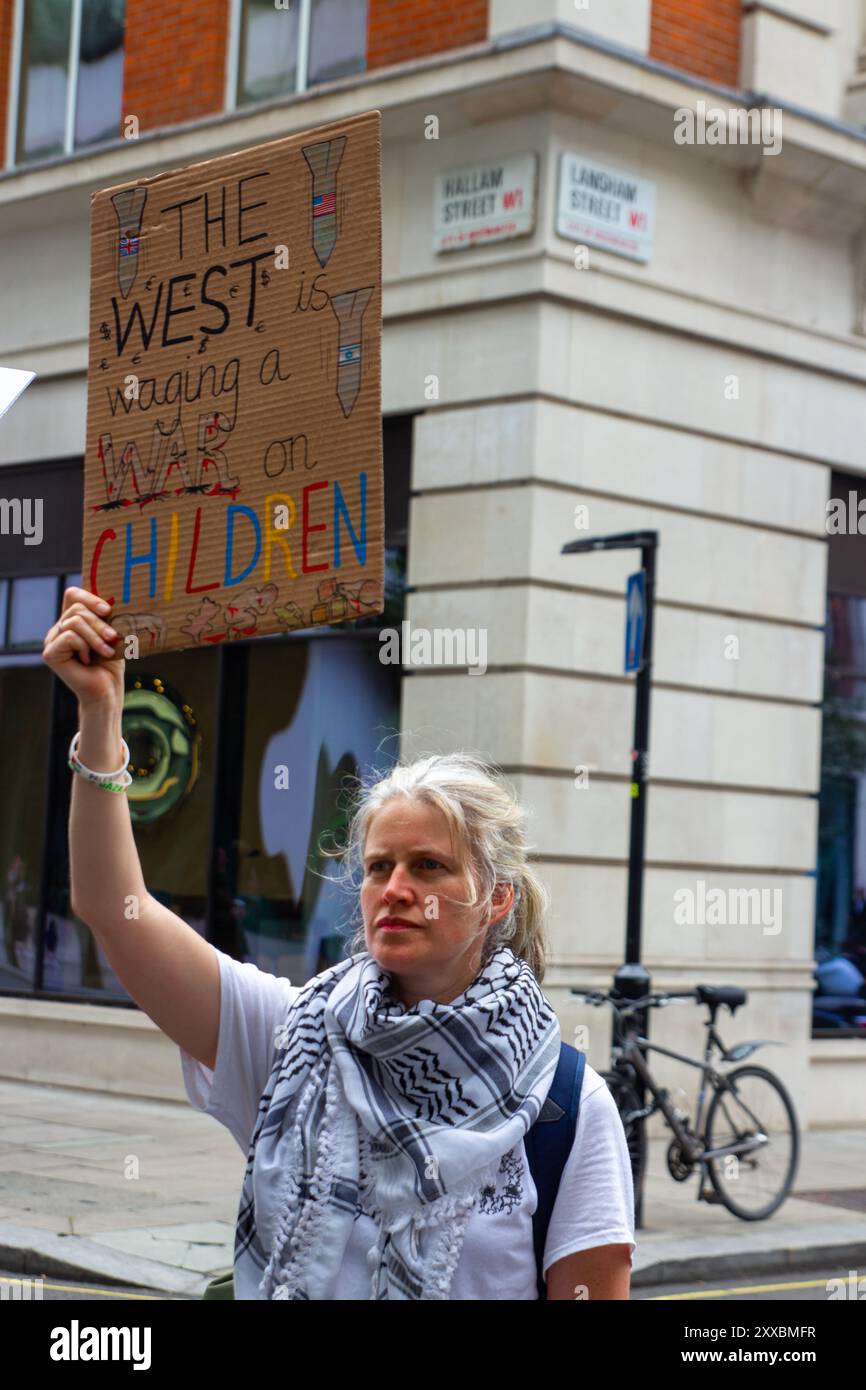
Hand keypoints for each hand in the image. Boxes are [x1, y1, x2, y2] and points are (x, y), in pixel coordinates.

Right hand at [42, 587, 124, 708]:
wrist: (106, 691)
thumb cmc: (110, 664)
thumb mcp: (111, 634)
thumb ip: (105, 617)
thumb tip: (111, 598)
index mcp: (71, 621)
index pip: (73, 595)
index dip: (89, 597)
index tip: (108, 610)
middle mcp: (58, 629)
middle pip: (76, 608)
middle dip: (99, 622)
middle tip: (114, 637)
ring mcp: (52, 641)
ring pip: (74, 622)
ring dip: (96, 636)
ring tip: (107, 651)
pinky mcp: (50, 654)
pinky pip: (69, 637)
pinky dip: (85, 647)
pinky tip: (88, 660)